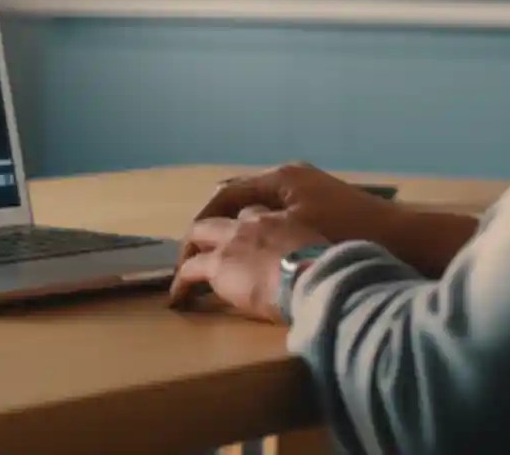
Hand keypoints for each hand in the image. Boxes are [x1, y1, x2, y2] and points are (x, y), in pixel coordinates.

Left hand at [168, 206, 328, 321]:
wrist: (317, 277)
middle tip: (205, 247)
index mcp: (286, 220)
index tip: (247, 240)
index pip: (258, 213)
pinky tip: (178, 297)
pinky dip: (182, 282)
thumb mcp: (327, 253)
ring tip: (185, 268)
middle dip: (212, 229)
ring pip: (200, 233)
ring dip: (192, 249)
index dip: (249, 225)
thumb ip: (315, 255)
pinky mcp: (218, 263)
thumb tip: (320, 271)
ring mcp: (233, 240)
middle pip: (224, 216)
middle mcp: (255, 222)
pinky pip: (189, 269)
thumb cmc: (331, 270)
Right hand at [181, 163, 404, 269]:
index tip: (187, 252)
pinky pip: (277, 223)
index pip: (226, 195)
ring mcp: (309, 195)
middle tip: (196, 258)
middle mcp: (292, 180)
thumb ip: (254, 232)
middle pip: (239, 200)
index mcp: (282, 178)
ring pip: (258, 213)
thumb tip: (221, 241)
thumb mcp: (291, 232)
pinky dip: (260, 239)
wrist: (406, 244)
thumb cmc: (348, 236)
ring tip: (219, 263)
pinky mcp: (322, 214)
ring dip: (237, 234)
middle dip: (215, 227)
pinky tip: (258, 264)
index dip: (202, 223)